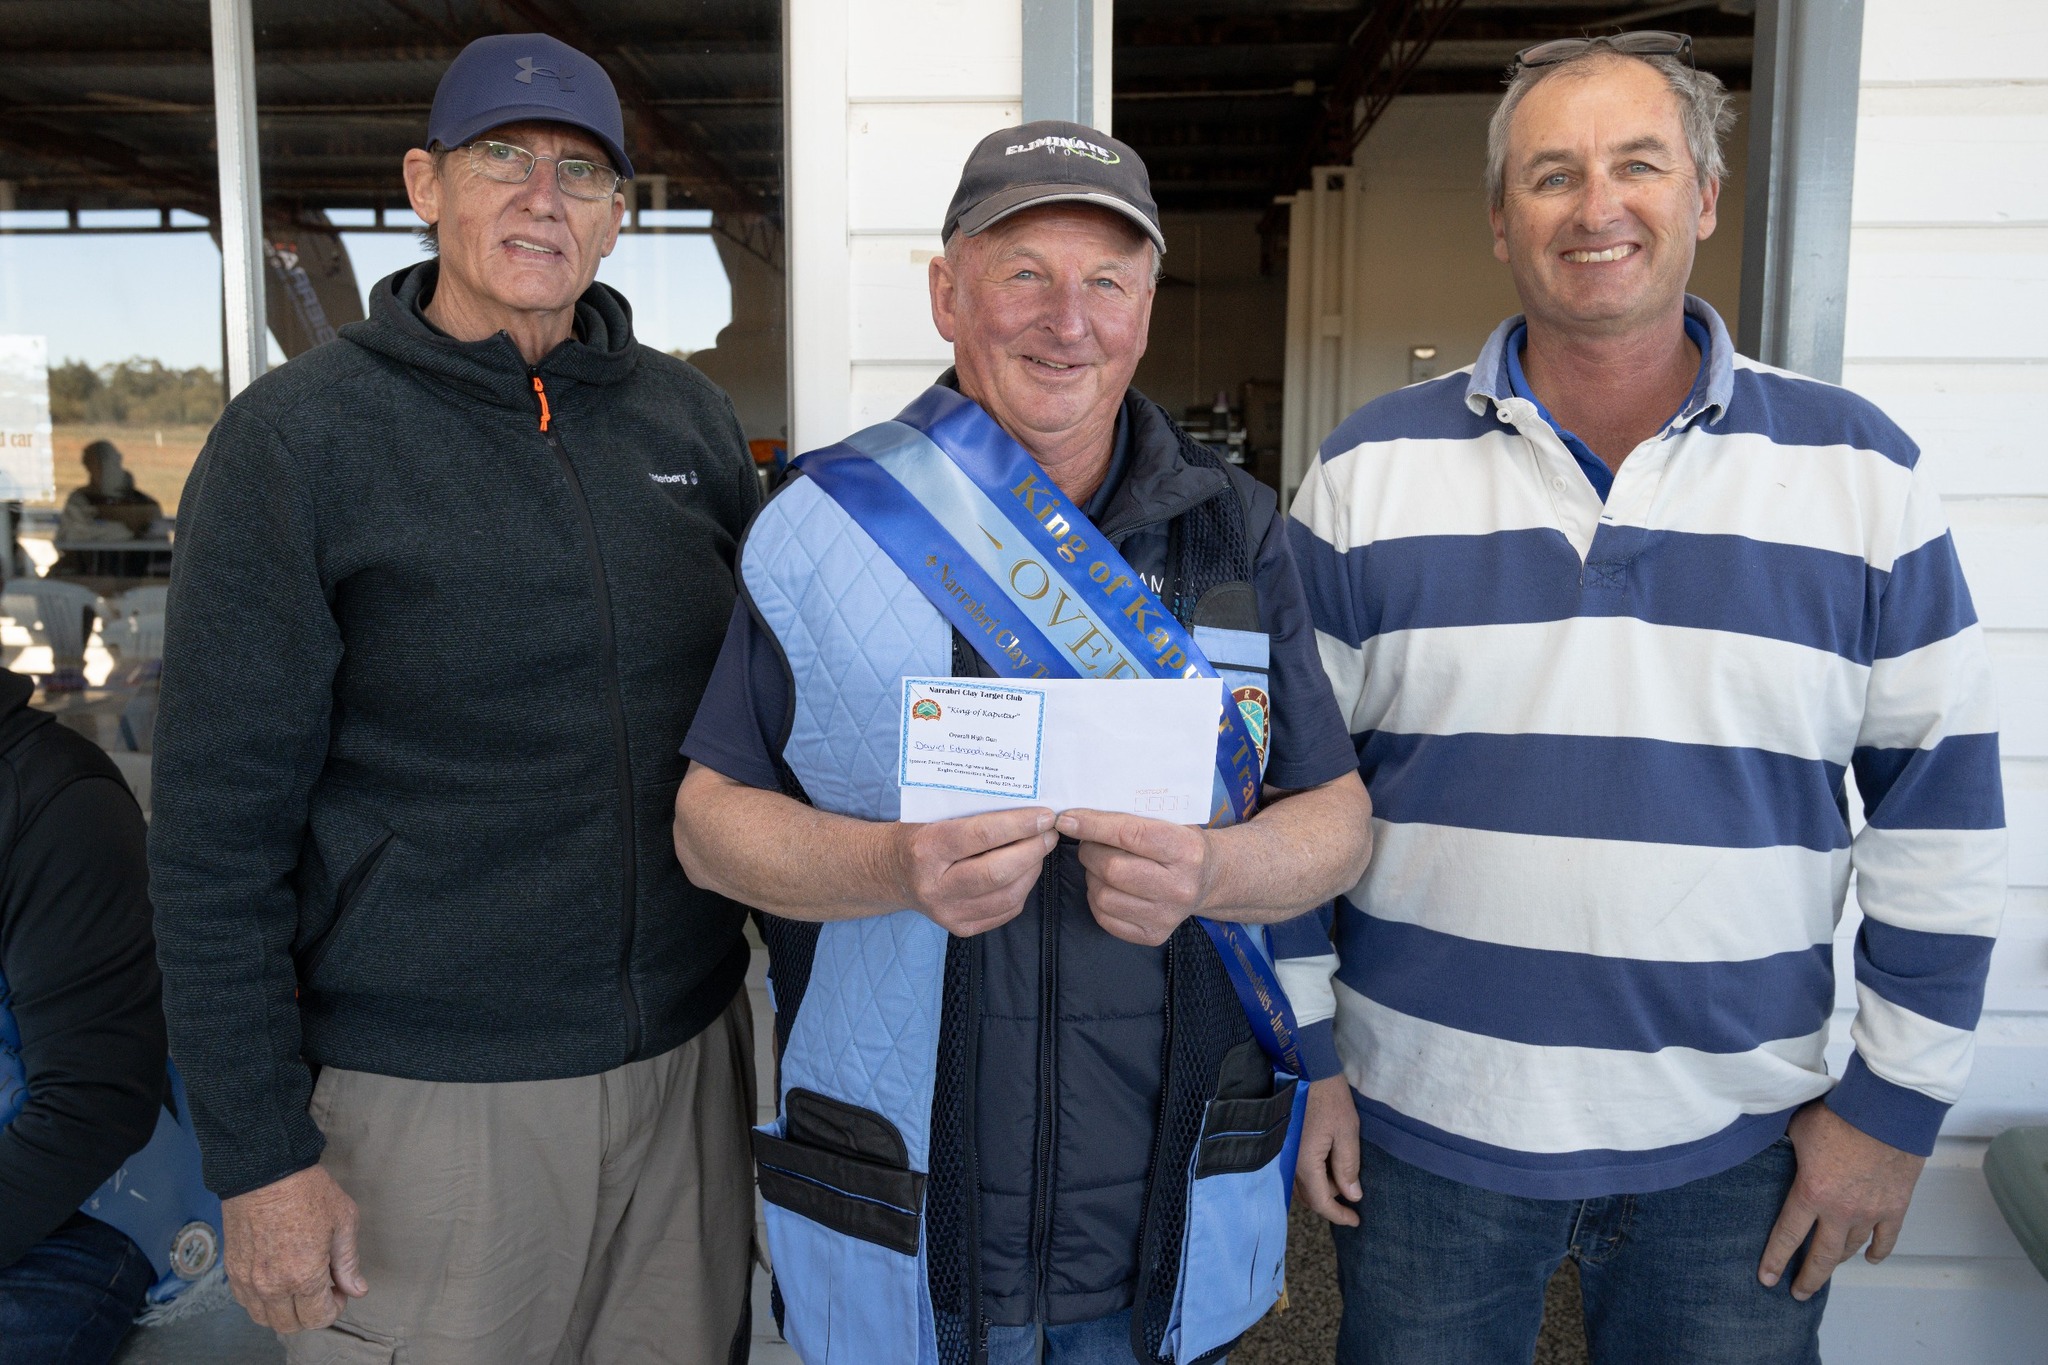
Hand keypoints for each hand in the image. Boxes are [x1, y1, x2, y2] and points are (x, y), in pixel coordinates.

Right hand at [222, 1164, 366, 1332]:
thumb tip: (356, 1290)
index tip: (339, 1290)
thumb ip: (348, 1262)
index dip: (335, 1308)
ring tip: (299, 1286)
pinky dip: (262, 1301)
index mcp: (303, 1277)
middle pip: (290, 1325)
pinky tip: (276, 1280)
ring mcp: (247, 1280)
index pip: (319, 1318)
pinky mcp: (232, 1269)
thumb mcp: (343, 1222)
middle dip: (310, 1314)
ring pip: (264, 1319)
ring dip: (284, 1311)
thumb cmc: (307, 1191)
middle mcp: (271, 1286)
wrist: (265, 1170)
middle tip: (322, 1289)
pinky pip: (245, 1302)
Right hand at [890, 807, 1055, 935]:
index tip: (1044, 816)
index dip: (1018, 825)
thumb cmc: (918, 834)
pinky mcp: (961, 927)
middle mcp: (934, 886)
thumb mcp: (934, 815)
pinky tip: (1026, 870)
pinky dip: (1023, 889)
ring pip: (1007, 895)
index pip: (979, 835)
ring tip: (1040, 849)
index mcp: (925, 849)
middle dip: (1032, 850)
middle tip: (1049, 833)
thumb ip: (973, 813)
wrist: (891, 873)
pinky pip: (1005, 910)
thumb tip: (1024, 806)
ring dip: (1032, 870)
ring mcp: (947, 912)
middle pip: (997, 872)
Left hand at [1058, 809, 1218, 946]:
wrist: (1209, 879)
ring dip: (1091, 876)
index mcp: (1185, 850)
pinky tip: (1107, 885)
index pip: (1129, 835)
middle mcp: (1179, 886)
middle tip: (1089, 843)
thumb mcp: (1170, 821)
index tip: (1067, 820)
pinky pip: (1105, 917)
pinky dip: (1096, 898)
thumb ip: (1132, 815)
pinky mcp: (1153, 935)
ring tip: (1101, 864)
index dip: (1093, 825)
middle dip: (1089, 852)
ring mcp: (1166, 915)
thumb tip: (1080, 815)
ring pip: (1103, 895)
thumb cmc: (1182, 843)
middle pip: (1112, 869)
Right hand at [1296, 1075, 1362, 1225]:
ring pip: (1301, 1186)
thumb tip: (1352, 1195)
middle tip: (1352, 1200)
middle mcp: (1290, 1162)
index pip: (1321, 1201)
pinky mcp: (1285, 1144)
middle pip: (1309, 1197)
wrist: (1305, 1070)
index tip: (1356, 1221)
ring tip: (1342, 1180)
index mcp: (1306, 1162)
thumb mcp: (1347, 1131)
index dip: (1339, 1214)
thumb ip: (1348, 1166)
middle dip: (1331, 1202)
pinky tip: (1327, 1168)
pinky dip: (1312, 1177)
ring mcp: (1285, 1153)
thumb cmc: (1329, 1098)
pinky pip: (1297, 1172)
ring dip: (1321, 1189)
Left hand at [1758, 1100, 1925, 1299]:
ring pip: (1851, 1248)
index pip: (1787, 1236)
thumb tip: (1774, 1146)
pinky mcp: (1895, 1207)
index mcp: (1811, 1193)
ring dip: (1838, 1260)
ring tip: (1827, 1268)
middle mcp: (1840, 1211)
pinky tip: (1870, 1257)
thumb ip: (1787, 1147)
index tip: (1767, 1279)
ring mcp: (1871, 1213)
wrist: (1888, 1111)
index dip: (1775, 1260)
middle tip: (1798, 1293)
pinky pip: (1886, 1239)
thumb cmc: (1840, 1115)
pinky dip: (1878, 1251)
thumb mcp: (1797, 1128)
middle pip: (1821, 1256)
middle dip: (1808, 1278)